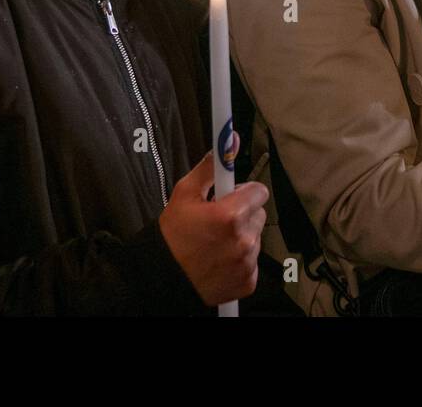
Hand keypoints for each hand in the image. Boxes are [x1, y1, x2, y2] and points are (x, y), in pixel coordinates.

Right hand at [159, 152, 268, 305]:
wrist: (162, 281)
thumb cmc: (172, 236)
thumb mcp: (184, 194)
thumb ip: (211, 167)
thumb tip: (232, 139)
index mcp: (231, 215)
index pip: (259, 191)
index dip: (244, 192)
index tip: (230, 197)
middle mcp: (244, 239)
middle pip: (259, 214)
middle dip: (243, 214)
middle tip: (218, 221)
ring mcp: (248, 263)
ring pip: (256, 238)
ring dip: (242, 237)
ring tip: (216, 243)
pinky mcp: (248, 282)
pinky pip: (252, 262)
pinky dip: (240, 260)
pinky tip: (219, 261)